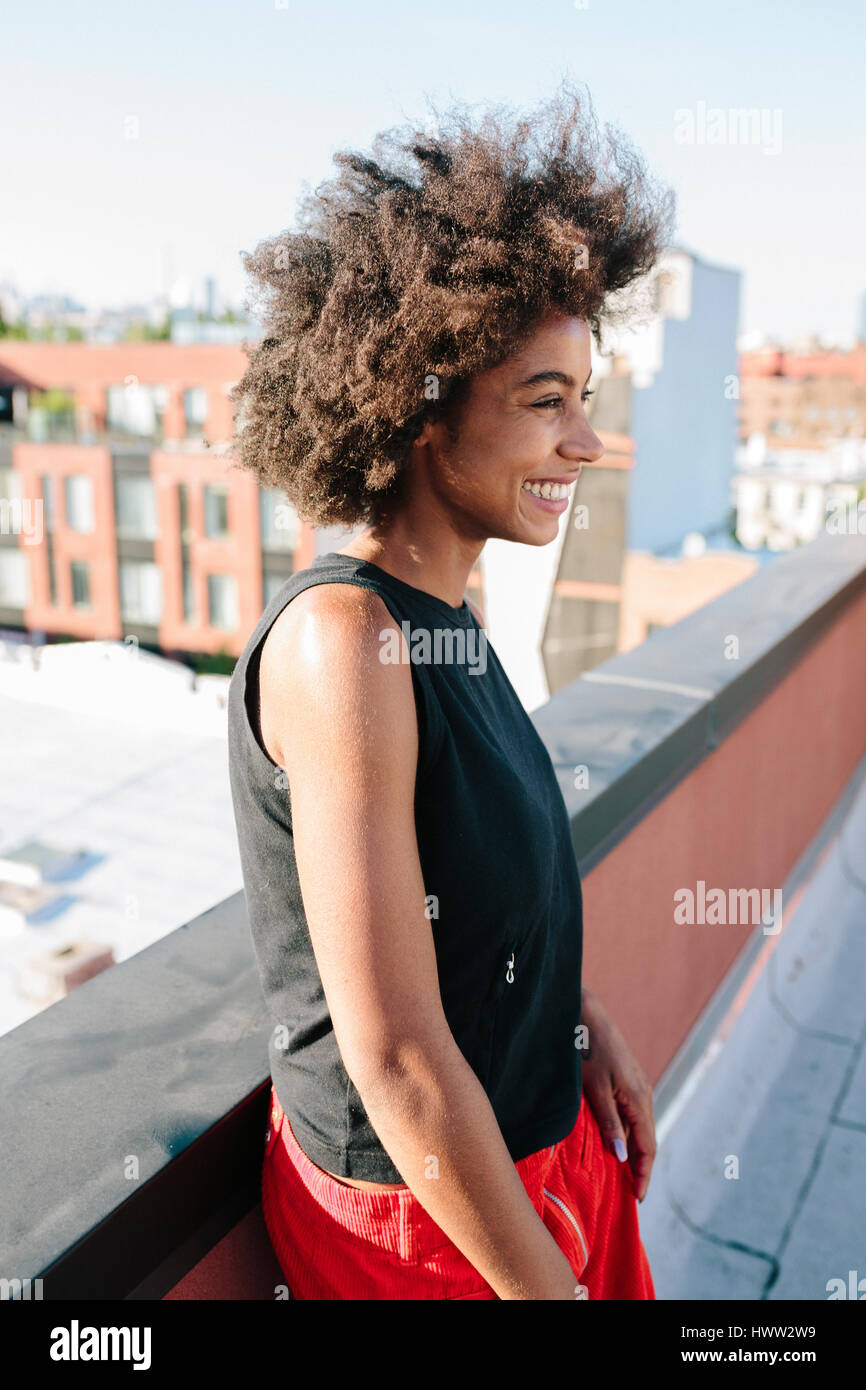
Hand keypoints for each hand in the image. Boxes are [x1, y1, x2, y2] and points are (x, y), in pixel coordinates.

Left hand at [578, 985, 655, 1201]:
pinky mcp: (627, 1082)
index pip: (648, 1147)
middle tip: (627, 1194)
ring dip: (632, 1152)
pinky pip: (631, 1115)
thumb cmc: (587, 1049)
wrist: (586, 1013)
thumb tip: (623, 1156)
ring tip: (620, 1176)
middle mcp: (644, 1094)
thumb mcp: (594, 1090)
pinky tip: (614, 1144)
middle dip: (639, 1168)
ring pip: (638, 1128)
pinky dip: (626, 1135)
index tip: (636, 1198)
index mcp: (639, 1099)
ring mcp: (637, 1087)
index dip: (643, 1174)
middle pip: (646, 1140)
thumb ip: (609, 1123)